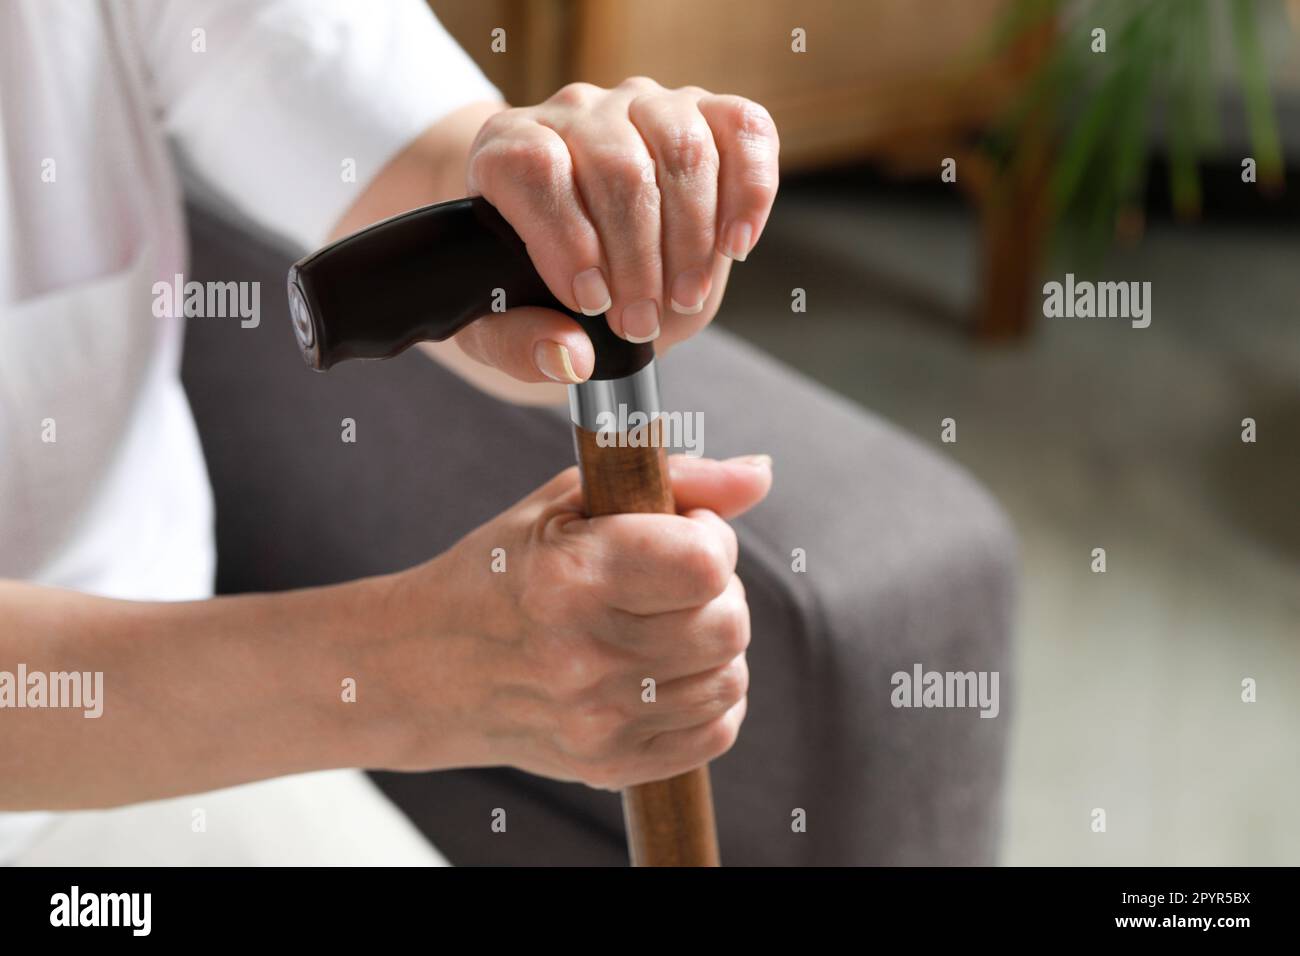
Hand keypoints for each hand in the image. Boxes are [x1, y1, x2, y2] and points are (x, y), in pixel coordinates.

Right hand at [378, 454, 771, 788]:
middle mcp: (584, 656)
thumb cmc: (502, 571)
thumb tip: (762, 472)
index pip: (706, 563)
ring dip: (712, 644)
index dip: (709, 537)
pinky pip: (716, 731)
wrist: (426, 666)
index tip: (681, 532)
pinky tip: (664, 671)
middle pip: (728, 624)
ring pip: (731, 678)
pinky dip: (706, 696)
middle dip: (717, 591)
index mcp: (571, 577)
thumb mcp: (568, 502)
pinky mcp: (609, 765)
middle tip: (671, 581)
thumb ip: (675, 477)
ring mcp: (598, 721)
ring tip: (662, 625)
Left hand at [459, 77, 779, 383]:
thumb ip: (517, 345)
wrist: (585, 256)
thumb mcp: (502, 326)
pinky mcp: (708, 114)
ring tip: (683, 298)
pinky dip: (750, 193)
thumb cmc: (535, 283)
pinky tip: (735, 246)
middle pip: (618, 166)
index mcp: (507, 149)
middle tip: (639, 323)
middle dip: (637, 261)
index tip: (591, 301)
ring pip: (681, 149)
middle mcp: (576, 112)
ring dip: (691, 240)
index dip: (567, 238)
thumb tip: (567, 356)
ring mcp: (646, 106)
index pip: (534, 167)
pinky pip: (743, 130)